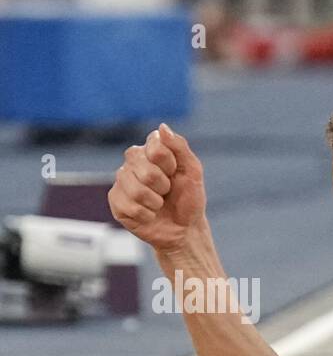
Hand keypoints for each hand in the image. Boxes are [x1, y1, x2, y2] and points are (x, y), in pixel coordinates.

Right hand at [108, 123, 206, 255]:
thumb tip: (162, 127)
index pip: (155, 145)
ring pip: (137, 189)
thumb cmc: (189, 198)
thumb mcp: (193, 172)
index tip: (175, 172)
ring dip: (155, 202)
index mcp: (150, 149)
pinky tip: (149, 215)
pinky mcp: (115, 201)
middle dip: (163, 185)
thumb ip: (180, 147)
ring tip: (158, 203)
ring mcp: (122, 180)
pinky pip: (129, 206)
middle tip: (167, 191)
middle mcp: (133, 161)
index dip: (169, 163)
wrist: (185, 228)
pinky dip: (146, 215)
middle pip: (146, 169)